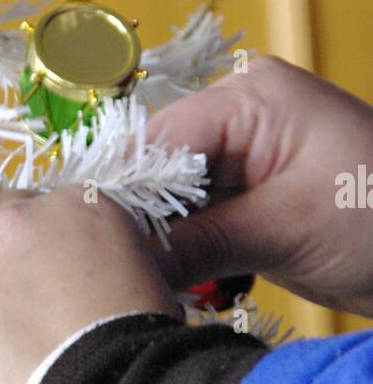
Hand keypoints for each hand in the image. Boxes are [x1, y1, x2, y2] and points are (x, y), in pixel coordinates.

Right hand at [146, 55, 372, 316]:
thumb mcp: (284, 231)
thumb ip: (197, 244)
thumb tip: (125, 265)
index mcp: (250, 96)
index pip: (156, 142)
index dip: (124, 197)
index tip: (99, 252)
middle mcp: (243, 114)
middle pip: (160, 171)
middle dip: (145, 226)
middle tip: (126, 279)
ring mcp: (251, 155)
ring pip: (177, 202)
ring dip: (168, 246)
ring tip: (156, 287)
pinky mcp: (259, 195)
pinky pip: (204, 221)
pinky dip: (194, 254)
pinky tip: (189, 286)